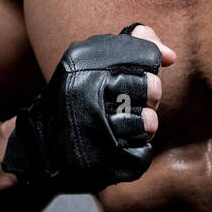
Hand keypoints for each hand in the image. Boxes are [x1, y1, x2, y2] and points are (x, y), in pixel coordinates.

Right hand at [2, 22, 175, 191]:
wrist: (41, 144)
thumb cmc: (77, 97)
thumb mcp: (93, 60)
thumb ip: (133, 46)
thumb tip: (170, 56)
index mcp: (83, 67)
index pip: (143, 58)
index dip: (147, 67)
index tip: (138, 75)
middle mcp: (84, 98)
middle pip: (151, 89)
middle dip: (150, 95)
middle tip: (134, 101)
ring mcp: (91, 135)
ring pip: (148, 123)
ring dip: (144, 125)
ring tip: (127, 123)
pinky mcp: (99, 166)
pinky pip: (142, 155)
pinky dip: (138, 151)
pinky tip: (121, 145)